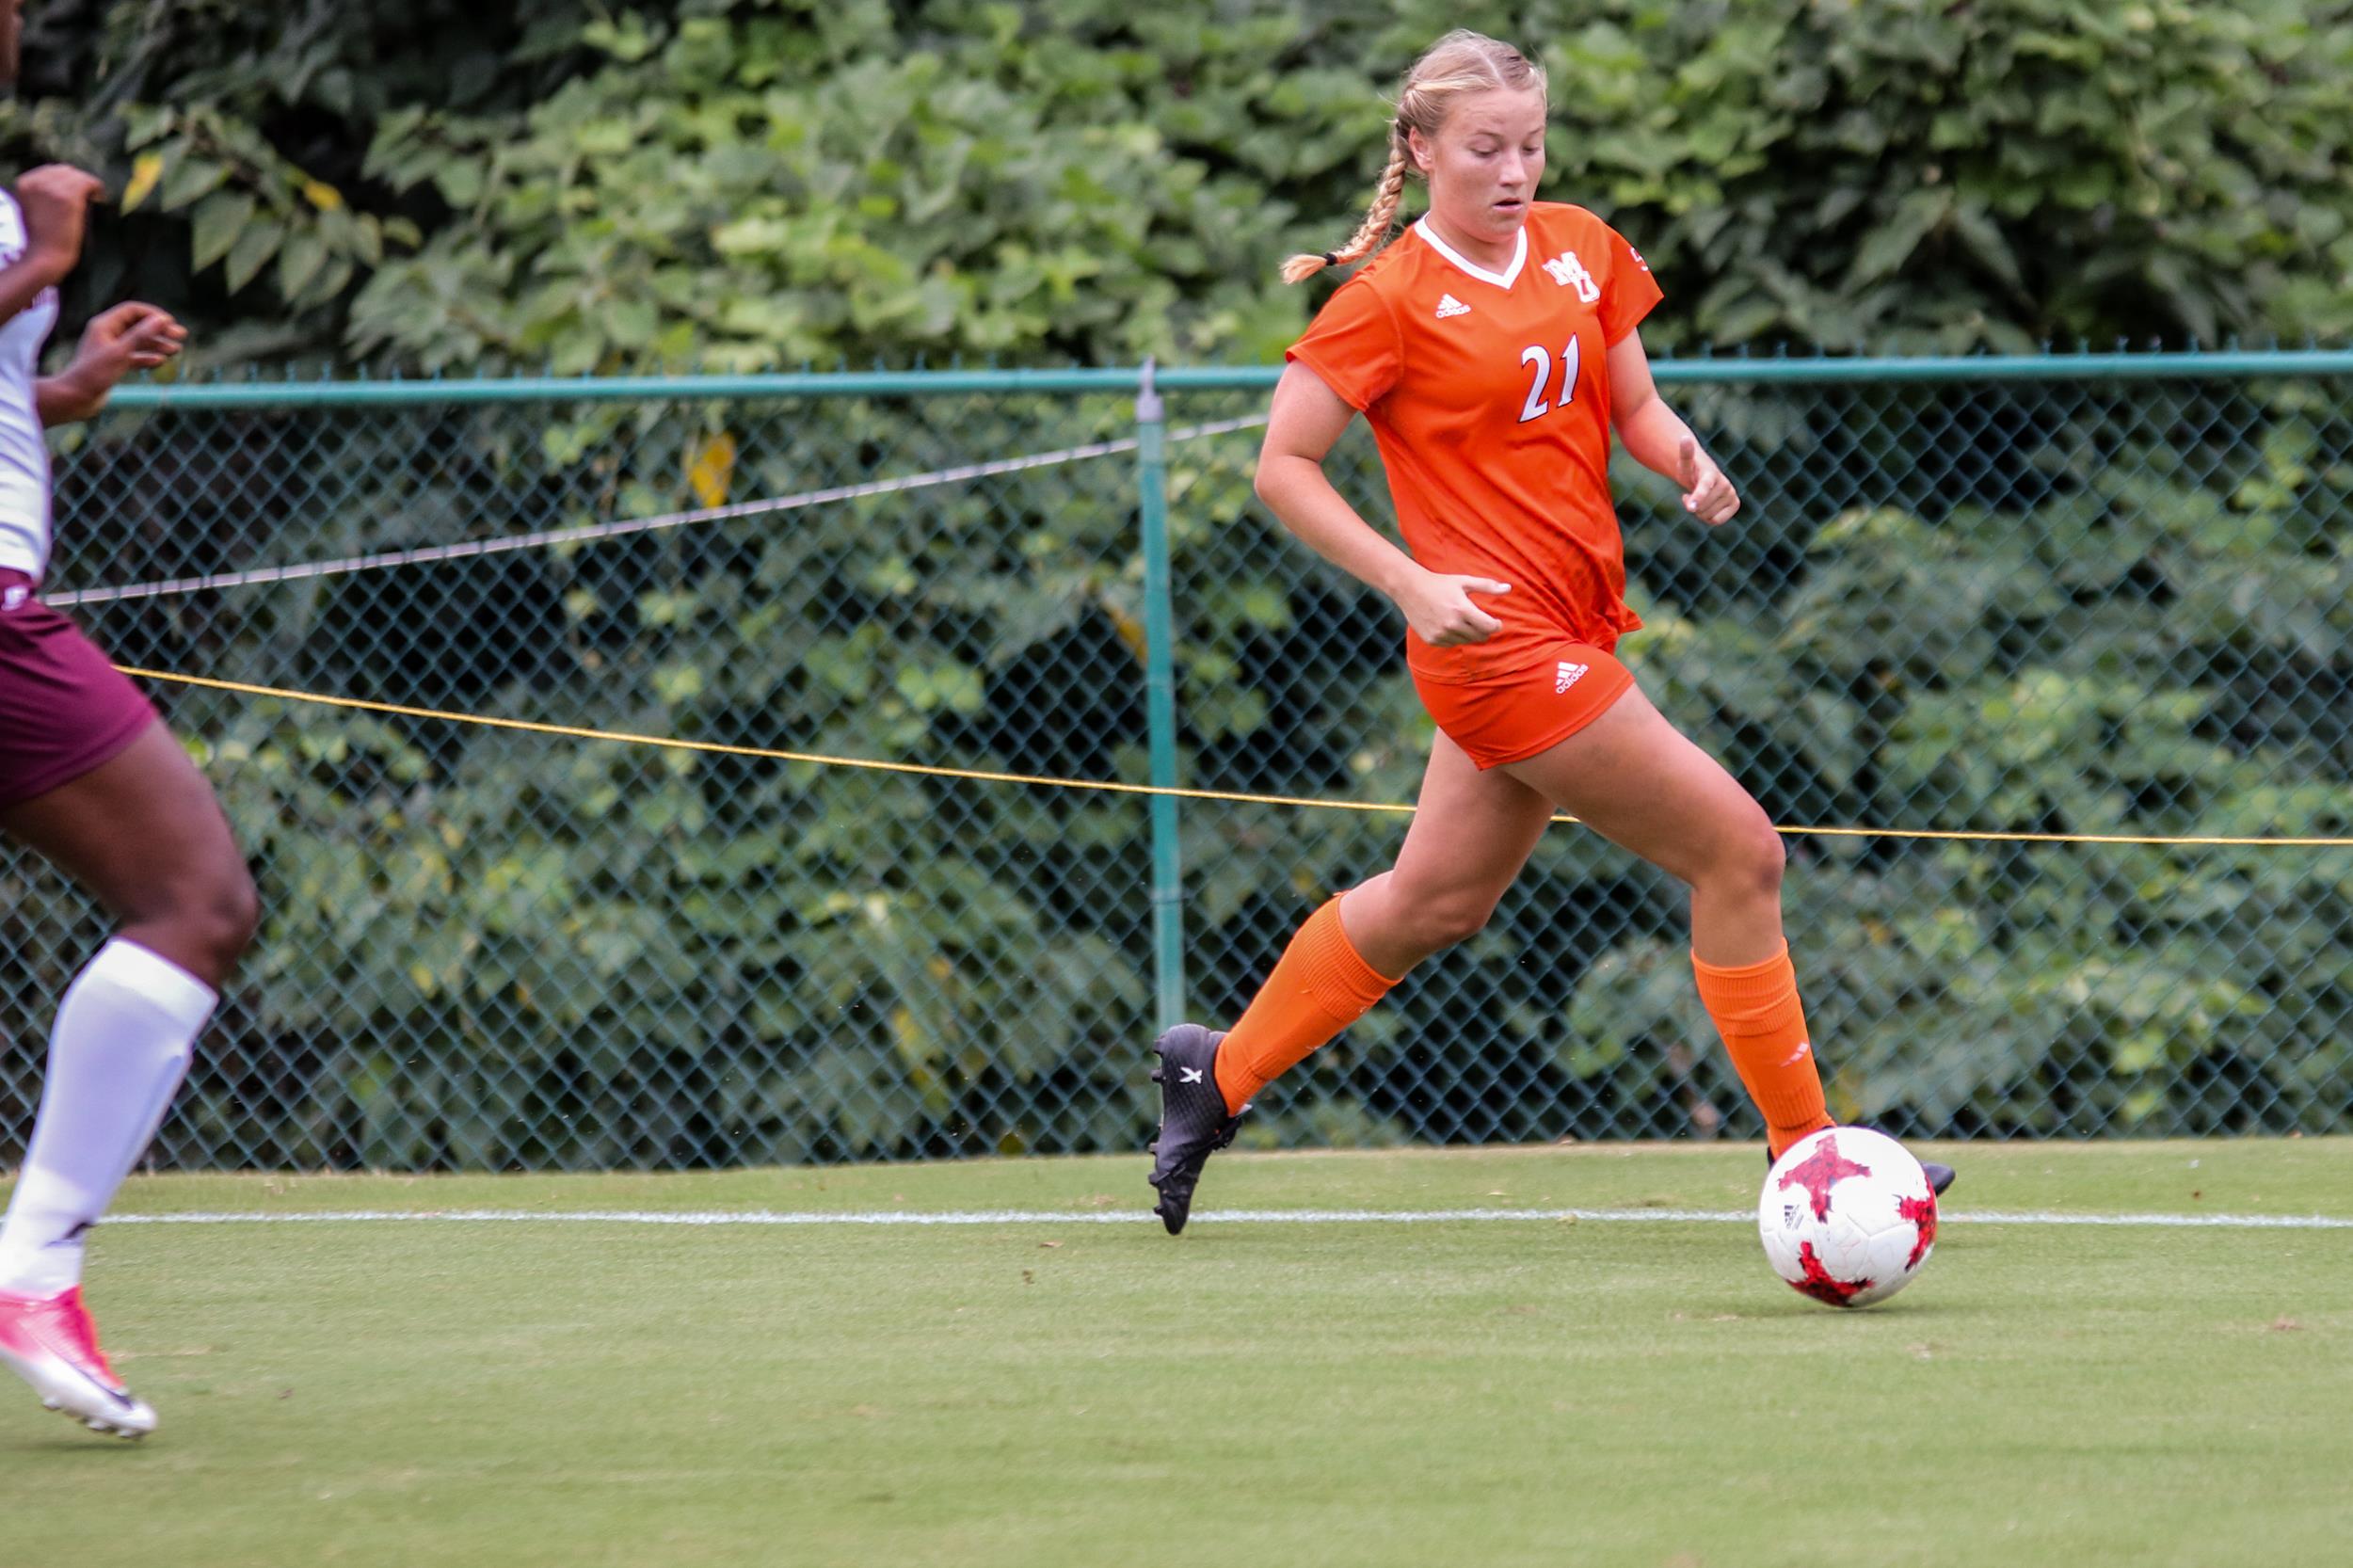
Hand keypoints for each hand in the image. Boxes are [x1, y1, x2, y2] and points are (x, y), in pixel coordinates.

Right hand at [13, 165, 105, 276]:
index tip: (78, 191)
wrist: (45, 255)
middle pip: (66, 170)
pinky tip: (100, 198)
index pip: (51, 170)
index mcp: (25, 183)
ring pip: (79, 176)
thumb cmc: (42, 239)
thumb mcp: (34, 209)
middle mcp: (37, 182)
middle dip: (79, 181)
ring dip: (90, 185)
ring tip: (97, 197)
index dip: (67, 179)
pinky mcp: (68, 198)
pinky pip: (89, 182)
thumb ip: (43, 193)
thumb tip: (64, 184)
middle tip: (91, 194)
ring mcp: (52, 188)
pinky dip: (98, 188)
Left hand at [70, 302, 186, 388]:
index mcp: (104, 325)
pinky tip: (160, 362)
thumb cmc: (95, 373)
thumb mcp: (120, 353)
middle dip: (159, 331)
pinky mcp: (114, 363)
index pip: (132, 310)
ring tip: (175, 351)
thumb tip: (161, 319)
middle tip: (181, 337)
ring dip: (157, 345)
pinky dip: (147, 357)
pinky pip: (134, 356)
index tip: (171, 324)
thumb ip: (141, 335)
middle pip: (138, 325)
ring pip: (138, 342)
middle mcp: (107, 333)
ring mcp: (111, 349)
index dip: (153, 314)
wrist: (77, 397)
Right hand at [1396, 569, 1508, 646]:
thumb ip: (1487, 586)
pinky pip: (1452, 643)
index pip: (1489, 627)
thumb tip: (1509, 589)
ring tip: (1462, 620)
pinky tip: (1449, 624)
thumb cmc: (1440, 583)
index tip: (1497, 622)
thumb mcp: (1464, 581)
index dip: (1497, 625)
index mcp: (1462, 609)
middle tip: (1481, 621)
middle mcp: (1452, 624)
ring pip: (1466, 641)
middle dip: (1484, 630)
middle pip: (1480, 637)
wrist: (1410, 589)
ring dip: (1469, 633)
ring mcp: (1441, 634)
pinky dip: (1455, 636)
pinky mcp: (1432, 640)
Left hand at [1678, 437, 1738, 525]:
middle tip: (1690, 495)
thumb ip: (1685, 453)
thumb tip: (1684, 437)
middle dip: (1692, 506)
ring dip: (1700, 512)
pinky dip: (1709, 518)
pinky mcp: (1735, 503)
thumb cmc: (1691, 470)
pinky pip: (1717, 521)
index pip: (1704, 487)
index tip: (1691, 508)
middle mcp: (1724, 483)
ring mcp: (1731, 493)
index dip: (1698, 497)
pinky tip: (1708, 507)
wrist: (1704, 476)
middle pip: (1702, 508)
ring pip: (1708, 516)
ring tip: (1700, 499)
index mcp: (1710, 474)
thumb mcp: (1684, 464)